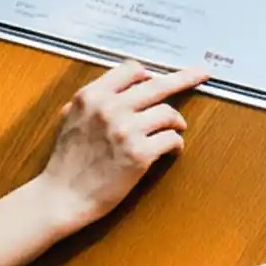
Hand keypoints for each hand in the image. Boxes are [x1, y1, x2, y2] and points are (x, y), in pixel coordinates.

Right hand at [34, 61, 207, 234]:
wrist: (63, 196)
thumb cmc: (68, 161)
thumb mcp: (72, 117)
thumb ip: (95, 99)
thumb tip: (125, 84)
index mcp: (91, 96)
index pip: (131, 69)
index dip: (150, 74)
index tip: (161, 77)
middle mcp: (109, 108)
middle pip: (158, 84)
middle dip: (185, 78)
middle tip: (202, 74)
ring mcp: (125, 130)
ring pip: (169, 113)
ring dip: (177, 122)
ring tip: (175, 130)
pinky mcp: (139, 153)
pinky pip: (172, 139)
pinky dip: (176, 144)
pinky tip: (171, 151)